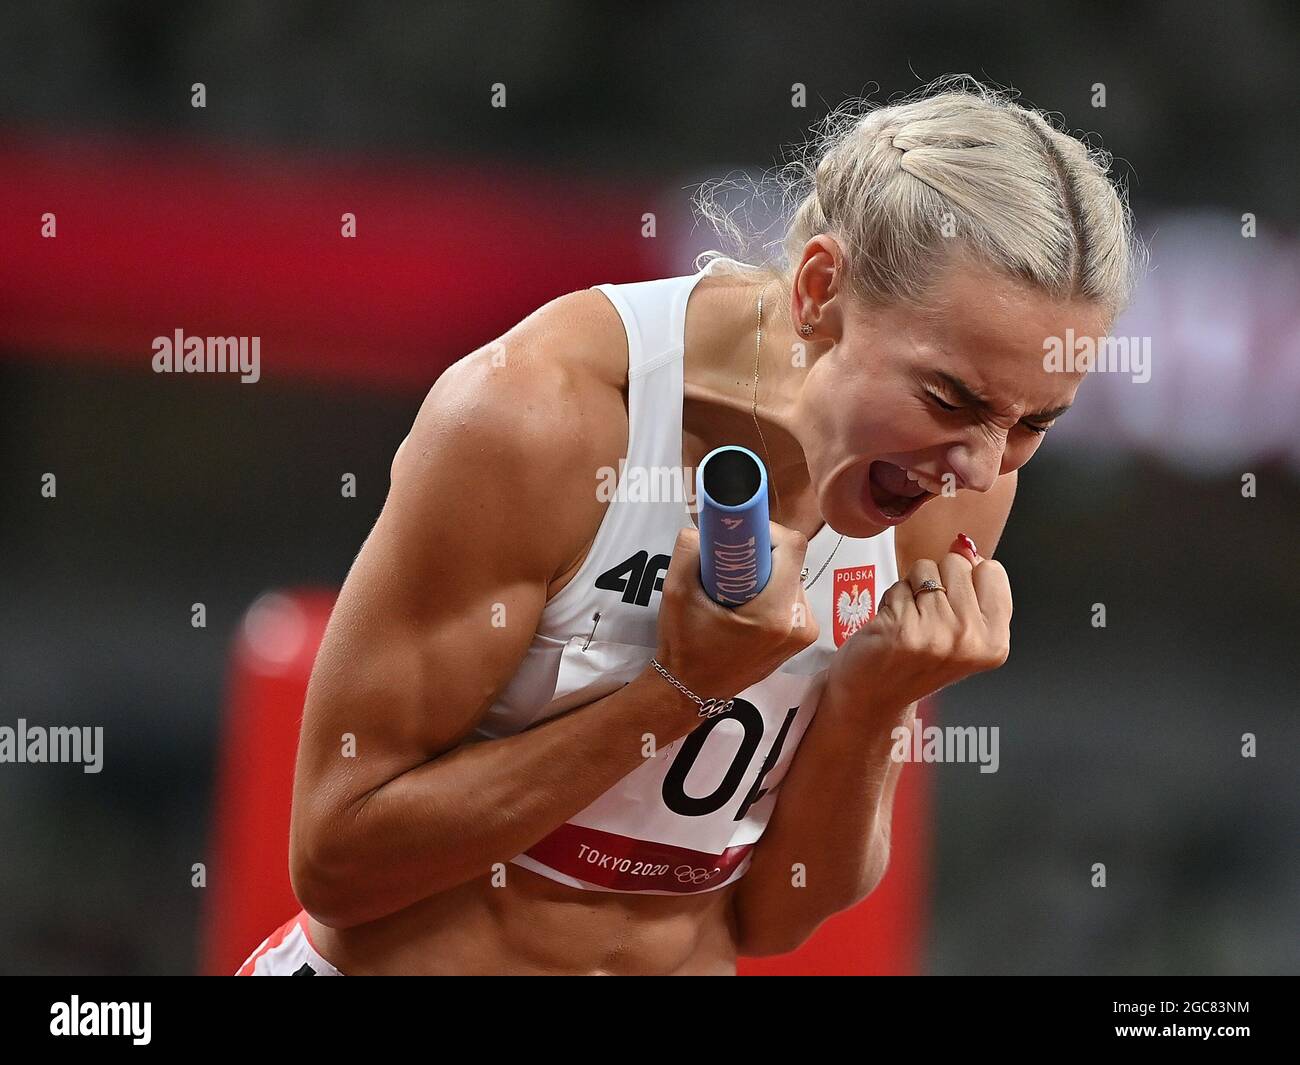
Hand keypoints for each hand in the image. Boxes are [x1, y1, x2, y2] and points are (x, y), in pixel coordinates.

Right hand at [655, 523, 818, 700]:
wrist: (692, 689)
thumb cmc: (684, 644)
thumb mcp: (676, 593)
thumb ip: (689, 550)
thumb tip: (703, 525)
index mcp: (773, 613)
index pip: (792, 547)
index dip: (767, 531)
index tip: (740, 536)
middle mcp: (797, 623)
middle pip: (791, 562)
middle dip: (761, 554)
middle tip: (730, 563)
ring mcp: (803, 633)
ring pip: (792, 578)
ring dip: (766, 574)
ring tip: (735, 591)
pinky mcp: (802, 638)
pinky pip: (792, 597)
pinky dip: (771, 592)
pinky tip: (747, 606)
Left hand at [828, 534, 1012, 714]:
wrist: (873, 697)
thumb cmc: (913, 662)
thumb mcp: (959, 631)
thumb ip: (970, 589)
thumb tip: (964, 544)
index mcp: (995, 640)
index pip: (992, 571)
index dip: (965, 578)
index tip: (951, 603)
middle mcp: (972, 639)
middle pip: (957, 563)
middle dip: (935, 581)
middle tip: (925, 617)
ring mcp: (939, 634)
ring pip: (925, 570)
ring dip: (910, 590)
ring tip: (907, 621)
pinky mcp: (905, 629)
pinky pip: (898, 585)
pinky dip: (890, 600)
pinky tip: (890, 627)